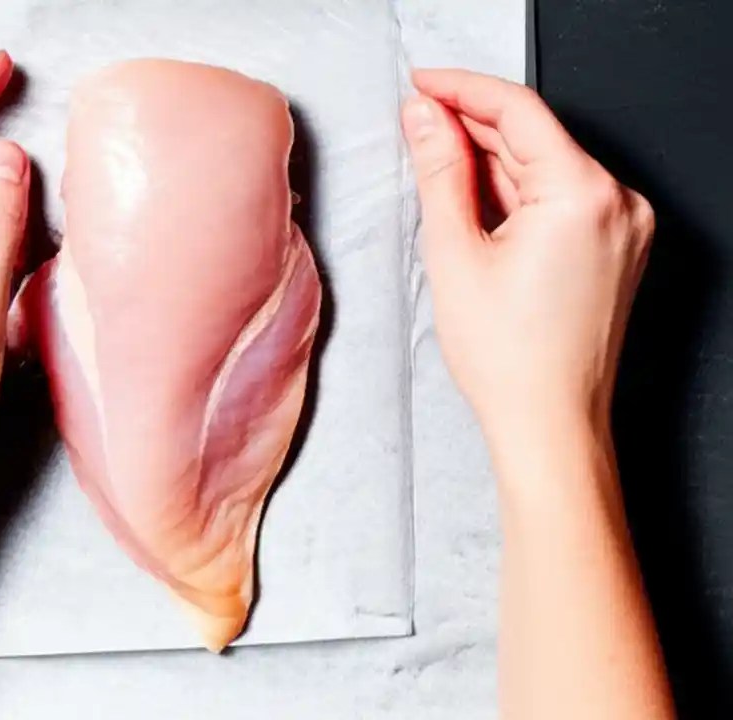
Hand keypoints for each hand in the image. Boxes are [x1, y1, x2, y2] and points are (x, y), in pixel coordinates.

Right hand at [401, 70, 654, 438]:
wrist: (548, 422)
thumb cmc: (508, 357)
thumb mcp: (455, 251)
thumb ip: (439, 170)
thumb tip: (425, 116)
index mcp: (584, 194)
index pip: (518, 110)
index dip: (461, 89)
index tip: (422, 84)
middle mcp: (617, 202)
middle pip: (534, 137)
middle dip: (471, 126)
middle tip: (415, 123)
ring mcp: (622, 225)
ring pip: (544, 167)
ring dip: (490, 161)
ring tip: (436, 168)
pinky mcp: (615, 246)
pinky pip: (560, 197)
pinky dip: (515, 193)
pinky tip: (474, 202)